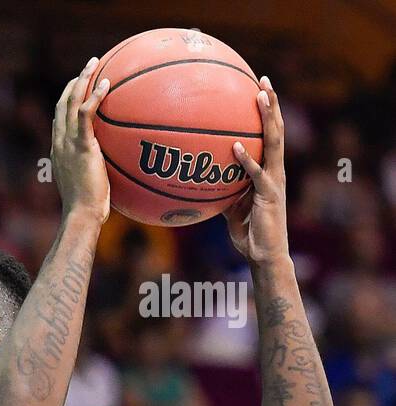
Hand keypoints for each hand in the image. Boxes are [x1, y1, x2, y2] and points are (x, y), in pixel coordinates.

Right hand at [52, 57, 111, 224]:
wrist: (82, 213)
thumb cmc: (90, 207)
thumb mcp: (91, 184)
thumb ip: (98, 169)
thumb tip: (117, 165)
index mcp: (59, 150)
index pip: (60, 118)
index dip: (68, 99)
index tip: (81, 87)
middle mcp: (59, 142)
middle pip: (62, 103)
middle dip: (74, 82)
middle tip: (89, 67)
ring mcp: (67, 142)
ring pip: (70, 102)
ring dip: (82, 79)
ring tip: (96, 63)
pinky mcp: (80, 144)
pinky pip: (86, 113)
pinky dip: (94, 96)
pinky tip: (106, 83)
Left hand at [224, 77, 287, 263]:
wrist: (264, 255)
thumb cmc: (249, 233)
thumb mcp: (231, 207)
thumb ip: (222, 190)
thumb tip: (201, 181)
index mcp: (269, 170)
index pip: (270, 134)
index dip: (268, 112)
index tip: (259, 88)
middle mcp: (276, 170)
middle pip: (276, 130)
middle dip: (272, 104)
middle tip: (263, 80)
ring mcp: (274, 181)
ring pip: (273, 143)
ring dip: (267, 118)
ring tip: (260, 96)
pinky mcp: (268, 195)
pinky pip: (255, 174)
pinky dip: (245, 160)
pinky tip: (234, 146)